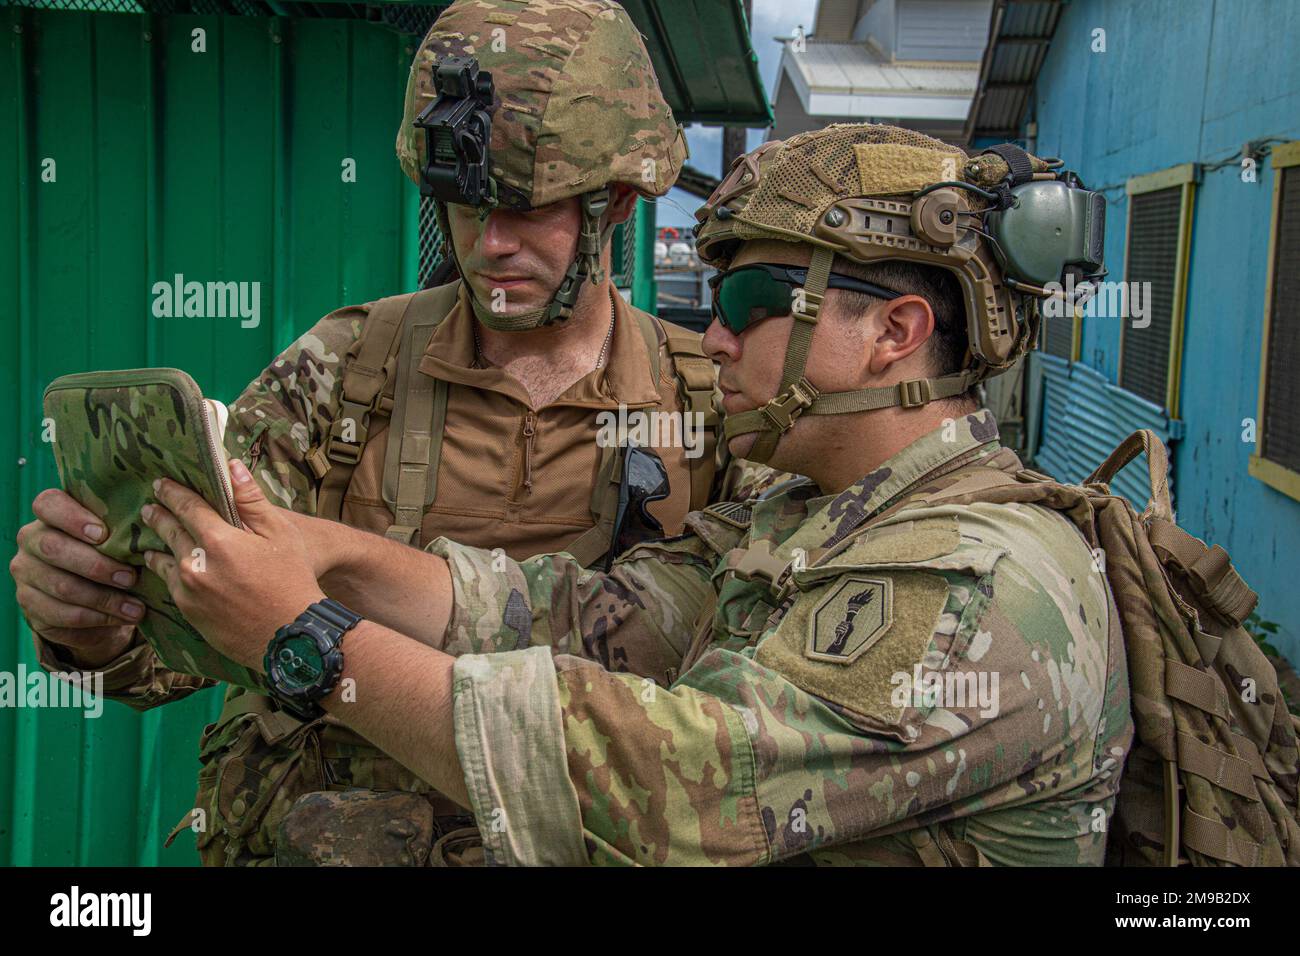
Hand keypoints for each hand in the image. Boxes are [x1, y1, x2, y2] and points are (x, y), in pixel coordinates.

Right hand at [11, 489, 143, 667]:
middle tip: (131, 578)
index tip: (103, 534)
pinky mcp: (31, 607)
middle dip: (97, 565)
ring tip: (136, 608)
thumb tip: (154, 528)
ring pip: (62, 587)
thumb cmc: (111, 556)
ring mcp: (26, 575)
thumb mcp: (116, 540)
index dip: (73, 518)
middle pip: (54, 548)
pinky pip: (63, 615)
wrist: (93, 599)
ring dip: (104, 600)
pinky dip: (97, 619)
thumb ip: (122, 530)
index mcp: (49, 515)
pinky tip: (121, 619)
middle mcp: (31, 541)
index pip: (48, 504)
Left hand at [142, 459, 323, 670]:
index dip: (173, 492)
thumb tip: (233, 468)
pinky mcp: (188, 612)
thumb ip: (252, 500)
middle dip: (158, 516)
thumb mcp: (281, 534)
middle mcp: (195, 563)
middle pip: (168, 531)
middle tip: (149, 507)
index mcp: (218, 540)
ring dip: (156, 547)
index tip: (162, 483)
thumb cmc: (292, 580)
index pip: (186, 506)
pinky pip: (169, 586)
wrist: (290, 635)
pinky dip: (164, 573)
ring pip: (162, 561)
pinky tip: (165, 570)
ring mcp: (188, 590)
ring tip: (150, 542)